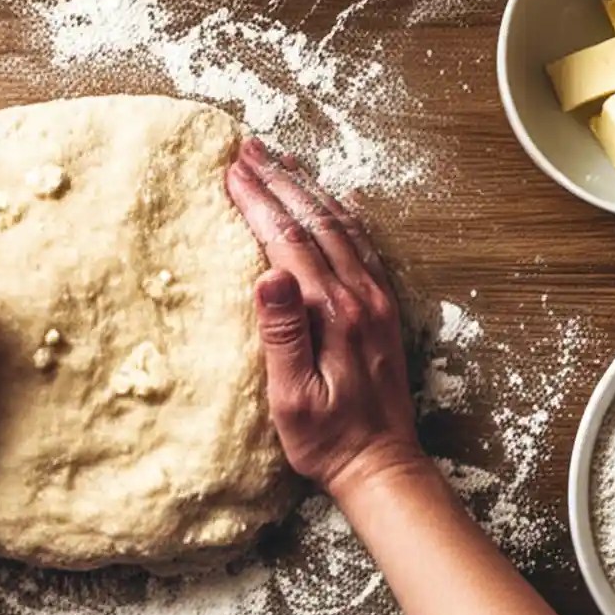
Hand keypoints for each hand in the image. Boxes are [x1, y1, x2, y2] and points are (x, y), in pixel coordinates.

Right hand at [226, 137, 422, 495]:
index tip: (231, 171)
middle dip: (279, 180)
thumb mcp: (292, 398)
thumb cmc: (328, 440)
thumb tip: (268, 276)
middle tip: (248, 148)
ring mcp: (377, 298)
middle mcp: (360, 295)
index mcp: (332, 313)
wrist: (383, 465)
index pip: (288, 241)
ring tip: (279, 160)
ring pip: (341, 225)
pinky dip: (342, 212)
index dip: (258, 202)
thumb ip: (282, 335)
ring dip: (307, 188)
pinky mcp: (384, 308)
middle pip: (315, 221)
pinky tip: (331, 199)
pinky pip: (364, 244)